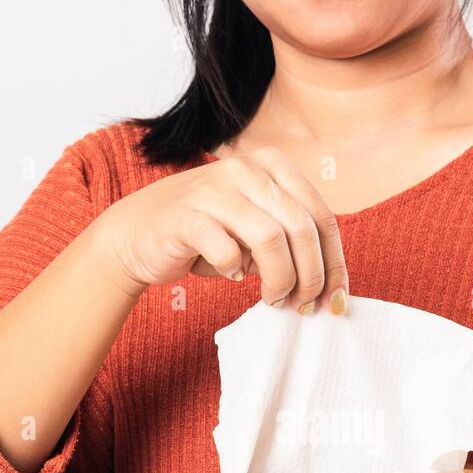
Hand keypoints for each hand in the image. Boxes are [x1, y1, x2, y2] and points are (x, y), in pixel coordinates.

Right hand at [99, 145, 349, 314]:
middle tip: (303, 305)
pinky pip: (227, 249)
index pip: (322, 216)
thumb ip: (292, 242)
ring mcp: (214, 189)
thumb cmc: (206, 236)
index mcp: (272, 166)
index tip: (335, 299)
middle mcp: (246, 170)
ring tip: (273, 298)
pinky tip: (231, 276)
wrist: (137, 235)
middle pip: (302, 228)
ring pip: (271, 238)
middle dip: (311, 276)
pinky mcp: (186, 215)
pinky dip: (235, 270)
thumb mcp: (258, 230)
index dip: (334, 263)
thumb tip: (331, 288)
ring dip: (280, 279)